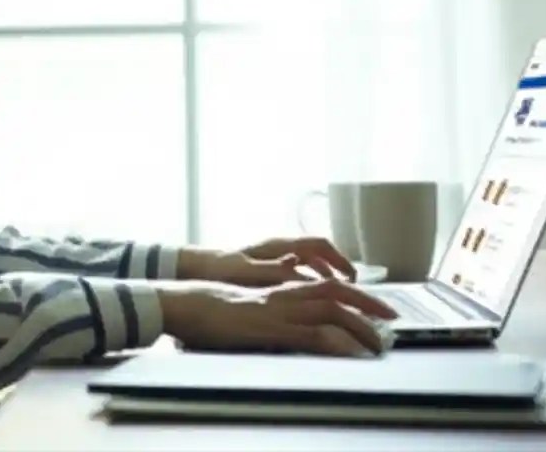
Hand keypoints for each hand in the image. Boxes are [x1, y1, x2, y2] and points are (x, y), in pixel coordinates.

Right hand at [159, 278, 398, 356]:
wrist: (186, 303)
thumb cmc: (211, 309)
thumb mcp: (249, 310)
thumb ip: (274, 317)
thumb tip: (292, 333)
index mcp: (281, 288)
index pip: (326, 285)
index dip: (354, 294)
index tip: (374, 308)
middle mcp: (285, 292)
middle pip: (337, 291)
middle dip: (368, 304)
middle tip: (392, 320)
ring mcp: (279, 308)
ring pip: (331, 310)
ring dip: (359, 326)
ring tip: (377, 344)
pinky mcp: (270, 327)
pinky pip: (310, 333)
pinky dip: (335, 342)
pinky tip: (349, 353)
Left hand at [178, 237, 357, 287]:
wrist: (192, 269)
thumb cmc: (220, 269)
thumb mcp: (250, 272)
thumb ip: (280, 273)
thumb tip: (310, 278)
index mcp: (278, 246)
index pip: (320, 245)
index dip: (340, 261)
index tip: (353, 279)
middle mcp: (278, 248)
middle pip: (319, 252)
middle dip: (339, 268)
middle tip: (352, 290)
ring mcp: (272, 257)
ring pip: (308, 262)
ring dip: (324, 276)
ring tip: (336, 297)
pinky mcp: (264, 269)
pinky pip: (295, 271)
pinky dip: (308, 281)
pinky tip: (308, 300)